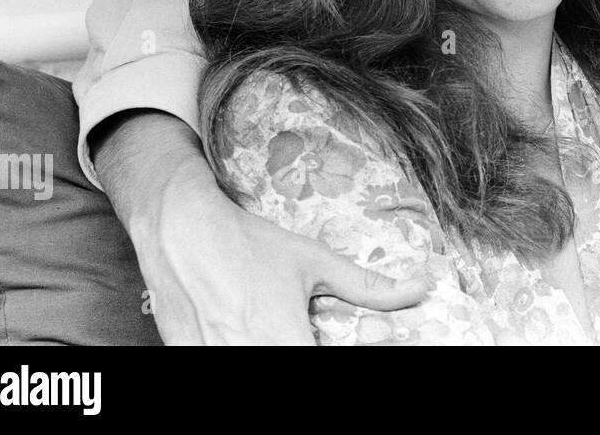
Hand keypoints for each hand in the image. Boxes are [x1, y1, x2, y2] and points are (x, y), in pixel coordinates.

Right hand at [96, 111, 428, 343]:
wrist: (180, 229)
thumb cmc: (247, 243)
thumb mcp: (314, 260)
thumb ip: (368, 287)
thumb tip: (420, 287)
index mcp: (283, 340)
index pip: (318, 366)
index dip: (331, 356)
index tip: (327, 342)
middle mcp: (246, 355)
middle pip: (287, 366)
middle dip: (297, 347)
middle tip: (300, 331)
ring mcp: (212, 359)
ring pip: (252, 369)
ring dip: (266, 350)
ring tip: (266, 325)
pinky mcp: (186, 357)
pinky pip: (218, 365)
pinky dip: (238, 348)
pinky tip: (241, 329)